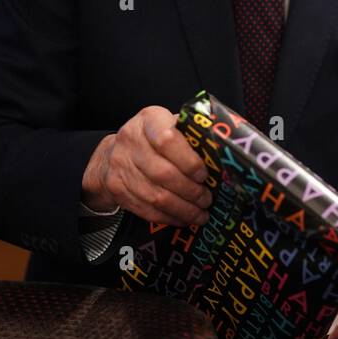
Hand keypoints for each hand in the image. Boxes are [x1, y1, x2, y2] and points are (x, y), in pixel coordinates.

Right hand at [81, 106, 210, 226]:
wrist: (114, 152)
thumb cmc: (153, 138)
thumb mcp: (170, 125)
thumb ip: (191, 136)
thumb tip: (223, 155)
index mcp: (150, 120)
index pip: (167, 139)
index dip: (189, 161)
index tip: (204, 174)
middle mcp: (131, 140)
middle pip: (163, 173)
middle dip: (191, 191)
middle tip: (207, 199)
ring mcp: (120, 165)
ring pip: (155, 196)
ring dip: (183, 209)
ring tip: (200, 214)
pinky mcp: (116, 188)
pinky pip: (146, 209)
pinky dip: (169, 217)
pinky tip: (183, 218)